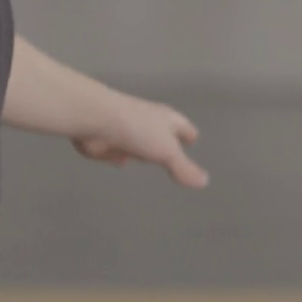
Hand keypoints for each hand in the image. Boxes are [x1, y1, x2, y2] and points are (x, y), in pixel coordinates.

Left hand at [72, 95, 209, 188]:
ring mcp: (125, 130)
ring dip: (141, 149)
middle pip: (160, 133)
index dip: (188, 133)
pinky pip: (117, 150)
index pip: (183, 126)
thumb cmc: (138, 130)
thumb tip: (205, 182)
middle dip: (165, 141)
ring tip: (146, 159)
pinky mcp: (106, 139)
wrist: (96, 119)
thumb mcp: (167, 152)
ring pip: (138, 141)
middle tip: (171, 152)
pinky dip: (119, 155)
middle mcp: (146, 121)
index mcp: (165, 120)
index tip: (193, 139)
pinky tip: (120, 163)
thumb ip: (183, 168)